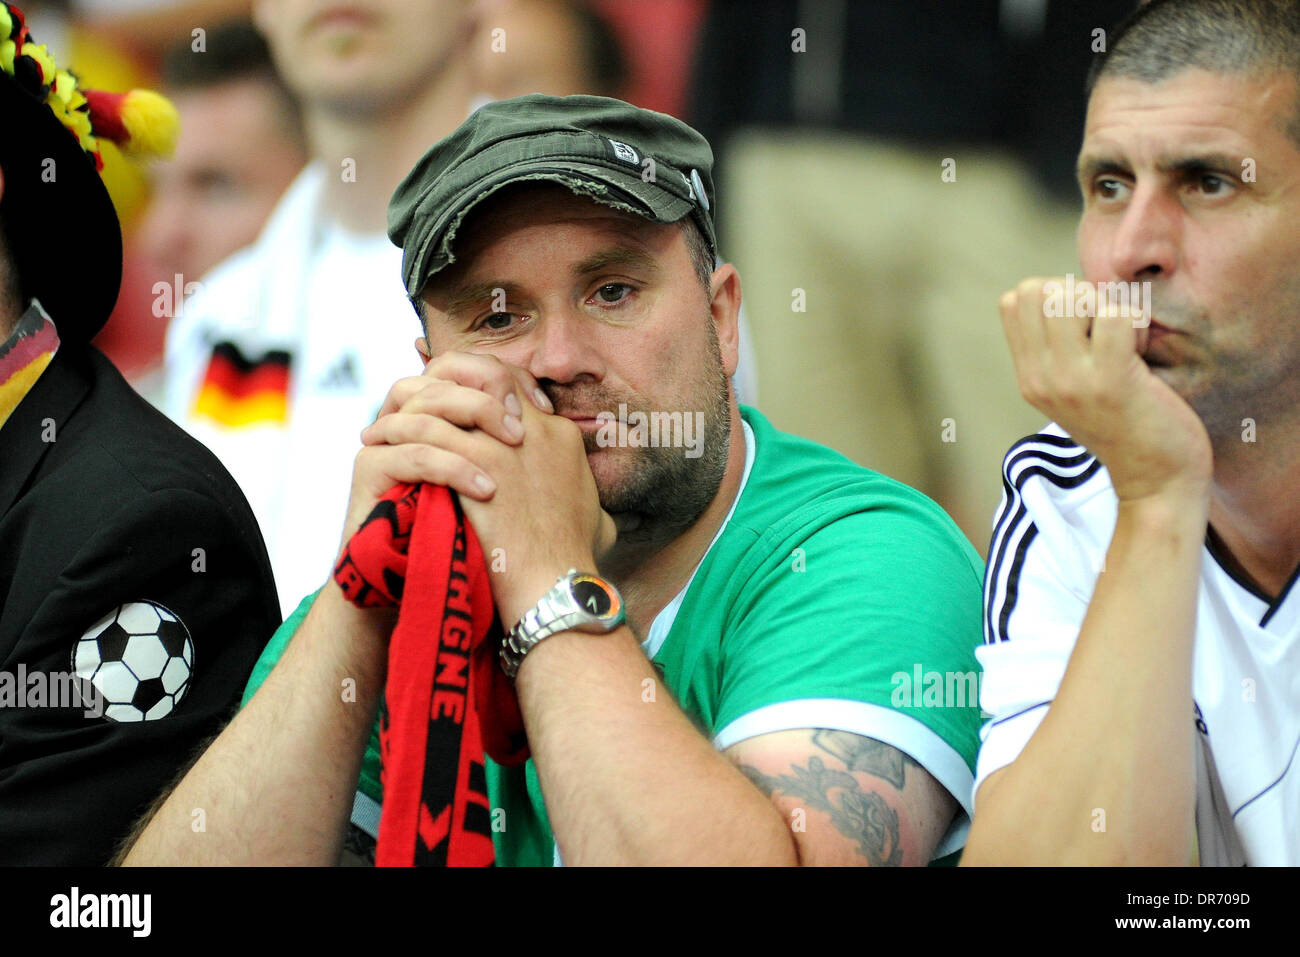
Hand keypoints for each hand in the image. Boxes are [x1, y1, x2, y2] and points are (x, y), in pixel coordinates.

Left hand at [358, 352, 615, 624]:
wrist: (556, 585)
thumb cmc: (574, 564)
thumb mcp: (597, 523)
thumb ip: (594, 507)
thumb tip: (598, 518)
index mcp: (564, 438)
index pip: (519, 389)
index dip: (484, 390)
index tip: (455, 408)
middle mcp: (541, 430)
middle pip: (490, 376)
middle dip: (451, 380)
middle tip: (418, 399)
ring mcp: (512, 443)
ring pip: (454, 397)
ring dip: (417, 406)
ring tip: (389, 424)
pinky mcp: (484, 462)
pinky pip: (433, 430)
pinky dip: (404, 433)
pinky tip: (382, 447)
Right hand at [999, 277, 1212, 502]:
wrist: (1155, 482)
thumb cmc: (1126, 425)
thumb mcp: (1072, 389)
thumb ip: (1058, 349)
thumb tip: (1065, 290)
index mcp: (1028, 377)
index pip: (1014, 300)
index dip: (1054, 296)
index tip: (1083, 328)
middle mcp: (1040, 378)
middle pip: (1038, 289)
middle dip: (1079, 295)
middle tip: (1105, 331)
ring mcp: (1072, 380)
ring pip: (1073, 296)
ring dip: (1108, 306)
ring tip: (1125, 342)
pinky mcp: (1111, 380)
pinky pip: (1117, 314)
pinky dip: (1137, 322)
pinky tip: (1143, 352)